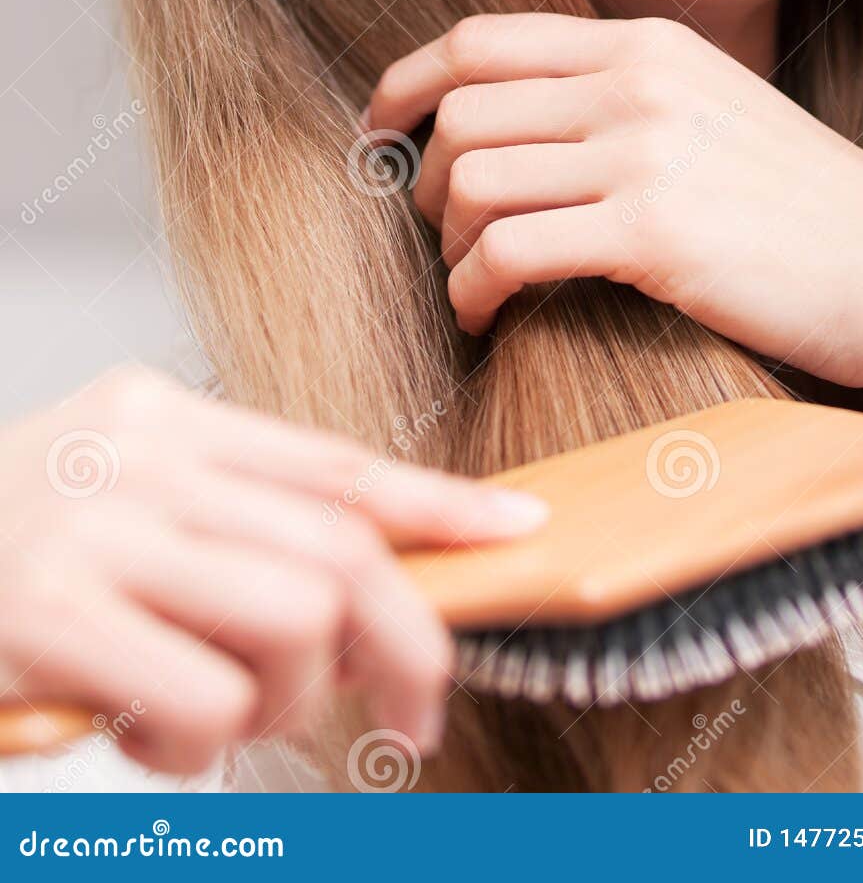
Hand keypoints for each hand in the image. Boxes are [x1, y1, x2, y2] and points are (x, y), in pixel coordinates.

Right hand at [0, 366, 546, 773]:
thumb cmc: (7, 554)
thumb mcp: (119, 503)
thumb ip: (226, 524)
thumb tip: (360, 595)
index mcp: (159, 417)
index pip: (334, 459)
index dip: (439, 502)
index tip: (517, 528)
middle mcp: (134, 455)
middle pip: (339, 543)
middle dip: (406, 637)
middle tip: (409, 707)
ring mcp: (89, 529)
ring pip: (293, 617)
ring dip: (287, 699)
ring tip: (224, 716)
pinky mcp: (49, 614)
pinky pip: (202, 694)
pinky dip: (201, 739)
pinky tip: (150, 733)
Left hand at [366, 13, 862, 386]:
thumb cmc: (797, 201)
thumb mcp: (709, 104)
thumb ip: (617, 92)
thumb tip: (502, 118)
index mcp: (643, 43)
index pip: (479, 39)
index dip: (405, 84)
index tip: (378, 129)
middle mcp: (637, 82)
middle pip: (463, 113)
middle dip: (422, 178)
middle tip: (434, 227)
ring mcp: (645, 152)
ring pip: (475, 180)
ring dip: (448, 243)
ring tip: (468, 280)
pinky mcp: (653, 233)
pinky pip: (509, 251)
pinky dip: (472, 289)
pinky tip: (484, 314)